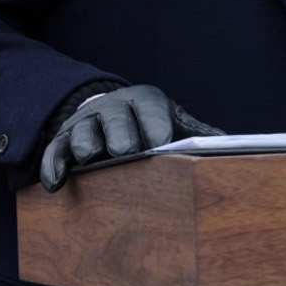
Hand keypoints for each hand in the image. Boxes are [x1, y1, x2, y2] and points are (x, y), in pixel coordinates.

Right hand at [38, 84, 222, 191]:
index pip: (151, 109)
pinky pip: (56, 152)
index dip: (156, 125)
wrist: (111, 112)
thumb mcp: (176, 121)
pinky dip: (54, 167)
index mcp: (145, 101)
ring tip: (92, 158)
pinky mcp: (64, 139)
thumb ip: (199, 133)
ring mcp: (87, 123)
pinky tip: (57, 184)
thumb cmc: (151, 125)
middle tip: (126, 152)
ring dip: (88, 145)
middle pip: (116, 120)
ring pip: (84, 133)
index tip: (162, 143)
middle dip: (121, 135)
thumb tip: (230, 147)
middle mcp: (114, 107)